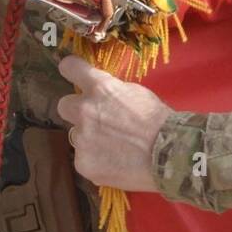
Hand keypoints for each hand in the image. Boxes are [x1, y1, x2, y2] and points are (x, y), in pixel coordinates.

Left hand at [56, 55, 171, 191]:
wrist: (168, 153)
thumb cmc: (159, 120)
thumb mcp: (136, 93)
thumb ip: (112, 92)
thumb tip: (102, 96)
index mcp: (100, 88)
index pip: (70, 68)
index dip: (71, 69)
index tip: (72, 71)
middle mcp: (85, 110)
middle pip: (63, 105)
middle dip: (76, 111)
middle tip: (94, 119)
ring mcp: (82, 139)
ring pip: (78, 136)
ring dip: (90, 139)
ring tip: (114, 148)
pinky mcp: (83, 164)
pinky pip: (84, 159)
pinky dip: (97, 161)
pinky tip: (115, 164)